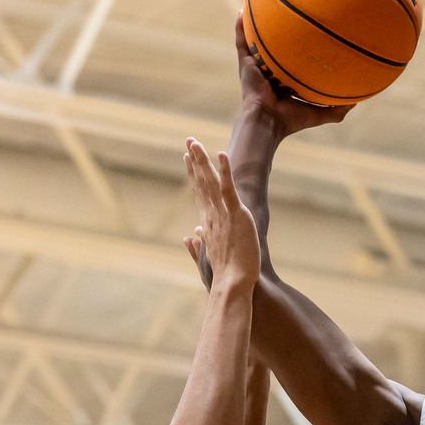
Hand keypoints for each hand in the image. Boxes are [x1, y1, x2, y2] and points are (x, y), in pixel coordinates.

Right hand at [182, 138, 259, 290]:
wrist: (232, 284)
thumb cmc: (225, 274)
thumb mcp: (210, 255)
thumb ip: (199, 244)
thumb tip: (190, 236)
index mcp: (208, 223)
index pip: (199, 193)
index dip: (193, 174)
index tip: (187, 158)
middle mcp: (212, 215)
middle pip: (201, 182)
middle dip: (194, 160)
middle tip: (188, 140)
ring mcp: (222, 214)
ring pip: (210, 181)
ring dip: (202, 160)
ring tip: (195, 142)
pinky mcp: (236, 214)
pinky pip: (228, 189)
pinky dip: (225, 171)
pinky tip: (221, 154)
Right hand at [234, 17, 352, 135]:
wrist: (267, 122)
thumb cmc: (291, 121)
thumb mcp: (319, 114)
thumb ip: (337, 108)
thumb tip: (358, 100)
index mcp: (284, 82)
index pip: (292, 62)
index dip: (298, 51)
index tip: (309, 35)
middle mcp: (269, 72)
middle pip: (274, 48)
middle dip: (278, 33)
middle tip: (286, 14)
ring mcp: (256, 67)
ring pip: (256, 41)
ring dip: (256, 24)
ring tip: (258, 5)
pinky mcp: (245, 64)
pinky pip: (242, 42)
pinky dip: (241, 27)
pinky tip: (241, 11)